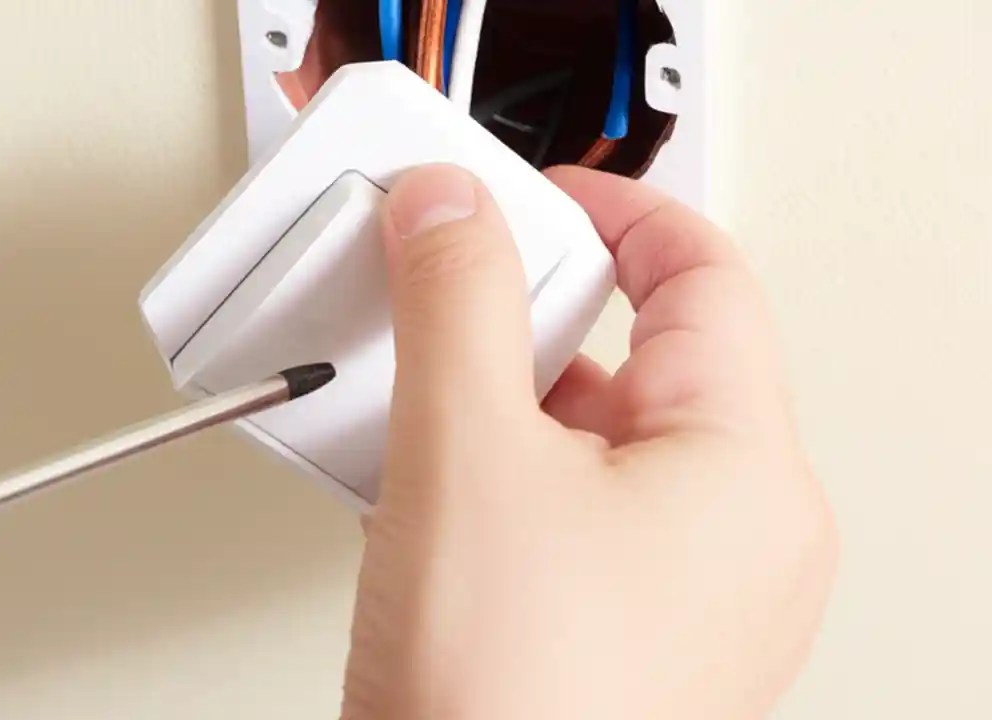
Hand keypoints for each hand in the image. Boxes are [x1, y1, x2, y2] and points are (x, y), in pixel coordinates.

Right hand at [342, 165, 836, 718]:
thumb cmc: (509, 707)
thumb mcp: (467, 459)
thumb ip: (456, 303)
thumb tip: (449, 209)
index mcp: (745, 474)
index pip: (704, 277)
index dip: (615, 211)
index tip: (532, 193)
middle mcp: (736, 535)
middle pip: (645, 355)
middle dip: (537, 311)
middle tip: (453, 288)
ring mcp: (679, 592)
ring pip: (595, 438)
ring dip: (503, 398)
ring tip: (420, 390)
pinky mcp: (616, 631)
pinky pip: (568, 508)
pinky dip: (499, 471)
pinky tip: (425, 478)